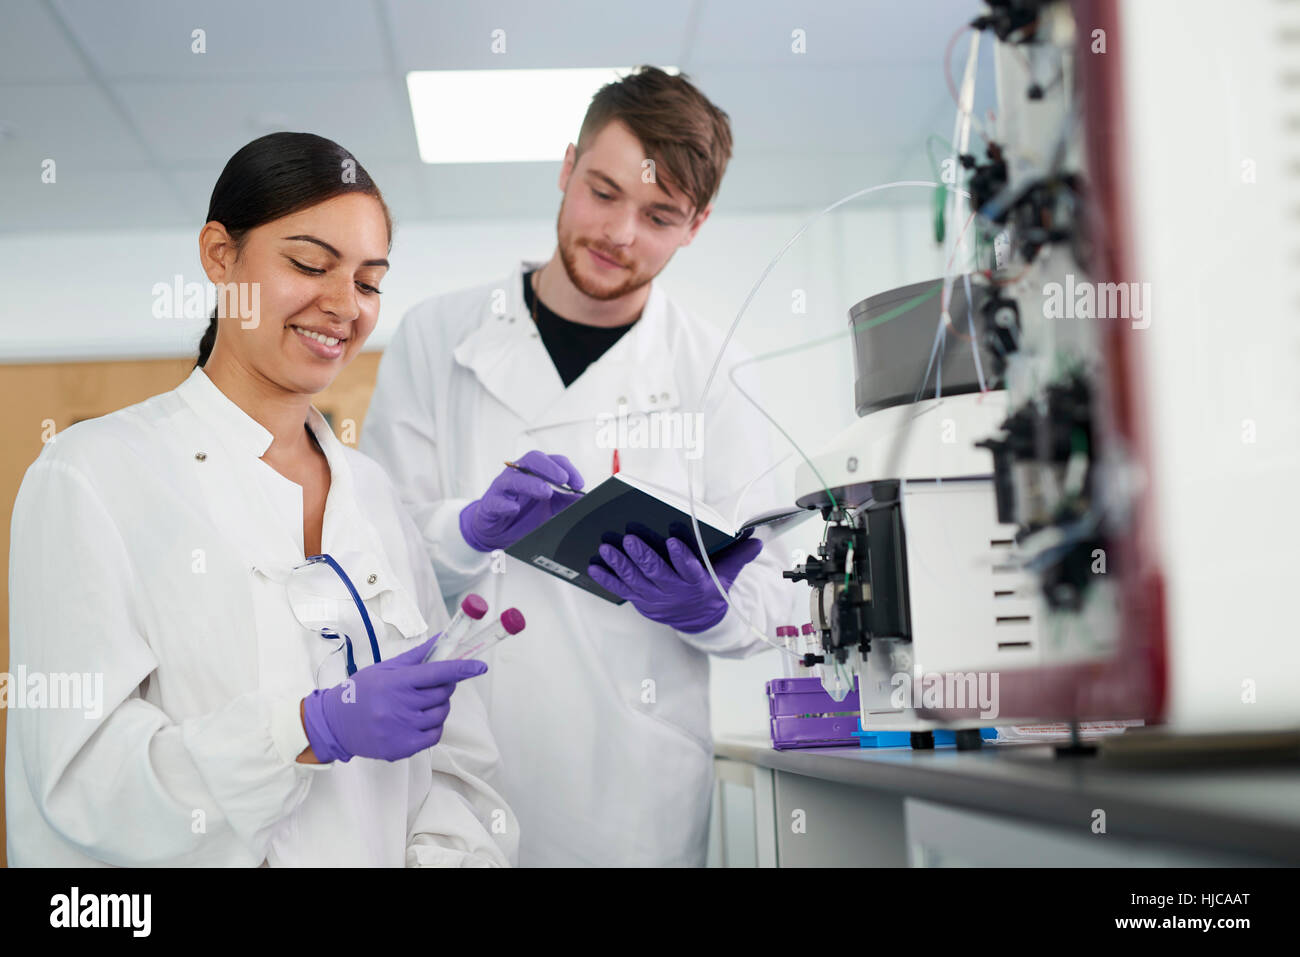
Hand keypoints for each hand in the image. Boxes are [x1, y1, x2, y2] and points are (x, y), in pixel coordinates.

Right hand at [301, 635, 486, 762]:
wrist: (336, 723)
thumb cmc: (363, 691)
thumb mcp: (387, 668)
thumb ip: (419, 656)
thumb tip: (445, 639)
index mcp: (396, 682)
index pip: (437, 672)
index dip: (461, 668)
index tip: (480, 666)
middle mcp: (400, 705)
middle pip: (442, 693)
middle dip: (444, 686)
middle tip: (431, 685)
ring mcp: (402, 728)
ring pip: (441, 714)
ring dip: (439, 707)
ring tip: (419, 703)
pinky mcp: (402, 748)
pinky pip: (434, 735)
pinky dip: (433, 726)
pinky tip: (418, 720)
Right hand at [459, 450, 583, 551]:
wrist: (499, 533)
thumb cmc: (525, 515)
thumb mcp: (552, 509)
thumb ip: (567, 503)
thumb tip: (586, 500)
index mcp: (536, 472)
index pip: (553, 461)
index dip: (568, 469)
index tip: (579, 484)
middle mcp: (519, 474)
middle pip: (533, 459)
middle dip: (549, 468)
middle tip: (563, 480)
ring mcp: (502, 488)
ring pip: (514, 479)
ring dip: (530, 484)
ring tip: (546, 492)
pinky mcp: (489, 505)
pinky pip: (495, 502)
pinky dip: (505, 505)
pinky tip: (514, 508)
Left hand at [587, 530, 763, 632]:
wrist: (701, 620)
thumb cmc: (712, 589)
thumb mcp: (728, 574)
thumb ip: (739, 555)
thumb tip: (758, 540)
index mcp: (698, 584)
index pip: (691, 570)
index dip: (682, 556)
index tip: (672, 540)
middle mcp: (675, 593)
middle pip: (657, 574)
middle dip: (643, 556)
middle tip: (630, 538)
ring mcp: (656, 600)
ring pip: (636, 582)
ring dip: (620, 565)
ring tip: (607, 548)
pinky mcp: (642, 602)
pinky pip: (622, 590)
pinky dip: (607, 579)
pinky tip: (594, 566)